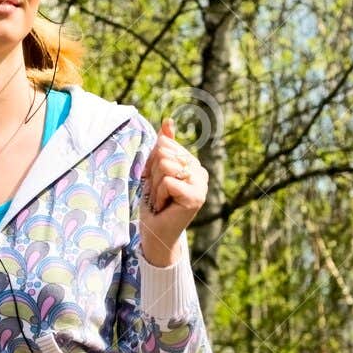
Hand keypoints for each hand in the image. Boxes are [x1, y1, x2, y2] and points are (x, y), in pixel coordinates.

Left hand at [139, 117, 208, 266]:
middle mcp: (200, 171)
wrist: (156, 233)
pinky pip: (167, 182)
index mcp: (192, 163)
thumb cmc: (154, 202)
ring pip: (165, 166)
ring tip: (161, 200)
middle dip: (152, 174)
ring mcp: (200, 184)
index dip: (152, 162)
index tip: (155, 181)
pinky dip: (159, 195)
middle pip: (164, 152)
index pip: (165, 144)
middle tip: (158, 193)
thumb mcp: (155, 170)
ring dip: (155, 186)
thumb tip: (168, 120)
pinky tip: (164, 207)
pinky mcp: (196, 197)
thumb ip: (164, 146)